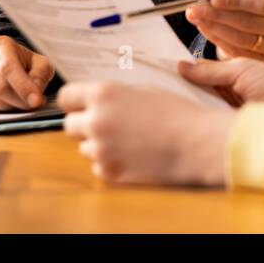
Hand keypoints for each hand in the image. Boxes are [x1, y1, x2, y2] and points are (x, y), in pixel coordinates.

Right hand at [0, 35, 53, 112]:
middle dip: (19, 100)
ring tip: (17, 100)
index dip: (23, 86)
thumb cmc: (24, 64)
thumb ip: (40, 76)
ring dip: (9, 106)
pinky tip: (3, 102)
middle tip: (31, 104)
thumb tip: (35, 95)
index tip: (36, 101)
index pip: (8, 67)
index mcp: (0, 44)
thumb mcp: (40, 64)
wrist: (4, 64)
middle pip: (0, 87)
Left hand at [59, 79, 234, 185]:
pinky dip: (110, 162)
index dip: (74, 100)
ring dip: (98, 144)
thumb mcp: (146, 90)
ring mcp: (101, 150)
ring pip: (84, 148)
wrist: (197, 144)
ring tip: (126, 141)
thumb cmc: (178, 113)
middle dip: (84, 124)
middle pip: (69, 125)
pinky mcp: (109, 172)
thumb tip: (102, 100)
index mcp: (104, 94)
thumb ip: (118, 95)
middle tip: (106, 124)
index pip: (66, 96)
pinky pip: (98, 166)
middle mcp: (96, 121)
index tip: (80, 104)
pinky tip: (132, 156)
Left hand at [186, 0, 263, 63]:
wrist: (262, 31)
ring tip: (195, 18)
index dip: (237, 1)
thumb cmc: (252, 8)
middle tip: (195, 9)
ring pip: (243, 39)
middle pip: (251, 22)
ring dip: (215, 28)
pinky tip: (205, 29)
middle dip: (219, 15)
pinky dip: (218, 40)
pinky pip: (237, 52)